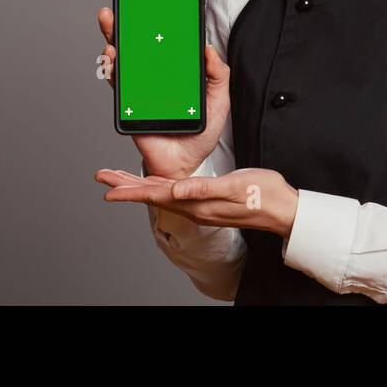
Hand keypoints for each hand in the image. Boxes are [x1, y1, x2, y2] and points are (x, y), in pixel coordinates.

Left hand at [94, 167, 299, 239]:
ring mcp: (200, 206)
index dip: (130, 192)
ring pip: (160, 195)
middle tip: (103, 177)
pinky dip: (157, 187)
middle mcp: (194, 207)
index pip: (156, 196)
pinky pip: (173, 195)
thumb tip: (174, 191)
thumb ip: (203, 189)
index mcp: (197, 203)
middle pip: (152, 196)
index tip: (108, 190)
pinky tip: (154, 184)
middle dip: (126, 187)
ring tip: (118, 180)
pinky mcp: (207, 201)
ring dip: (138, 186)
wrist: (283, 209)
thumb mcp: (234, 186)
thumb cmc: (263, 195)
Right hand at [97, 6, 230, 180]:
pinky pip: (117, 84)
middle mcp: (154, 76)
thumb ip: (218, 72)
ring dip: (113, 41)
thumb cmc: (201, 132)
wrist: (187, 163)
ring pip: (122, 60)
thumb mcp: (219, 98)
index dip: (154, 23)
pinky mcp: (129, 104)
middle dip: (124, 25)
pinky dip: (112, 69)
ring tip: (111, 26)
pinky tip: (112, 57)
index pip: (162, 42)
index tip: (150, 2)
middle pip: (136, 45)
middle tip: (118, 6)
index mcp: (174, 72)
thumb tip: (207, 47)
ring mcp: (139, 89)